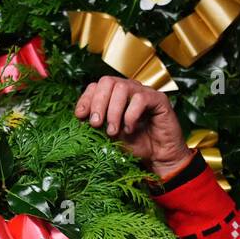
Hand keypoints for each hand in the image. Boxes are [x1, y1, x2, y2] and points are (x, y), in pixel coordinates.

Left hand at [74, 77, 191, 178]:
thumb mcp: (110, 135)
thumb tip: (82, 116)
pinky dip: (131, 115)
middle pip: (107, 81)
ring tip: (113, 131)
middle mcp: (129, 90)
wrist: (158, 157)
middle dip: (97, 103)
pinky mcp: (159, 99)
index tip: (80, 116)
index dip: (86, 99)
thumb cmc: (135, 145)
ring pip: (122, 88)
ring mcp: (144, 92)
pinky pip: (140, 99)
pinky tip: (130, 129)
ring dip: (113, 111)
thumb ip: (99, 123)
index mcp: (114, 96)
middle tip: (96, 124)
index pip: (96, 86)